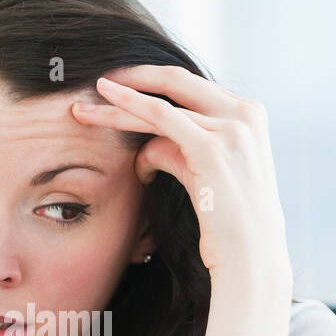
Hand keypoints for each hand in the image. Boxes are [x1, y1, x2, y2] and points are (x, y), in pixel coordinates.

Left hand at [71, 65, 291, 286]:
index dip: (154, 82)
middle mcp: (245, 114)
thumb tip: (147, 148)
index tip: (121, 85)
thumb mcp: (208, 176)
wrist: (252, 258)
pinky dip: (129, 110)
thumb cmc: (229, 226)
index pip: (193, 87)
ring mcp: (231, 128)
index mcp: (250, 116)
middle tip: (98, 82)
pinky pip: (160, 117)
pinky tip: (104, 110)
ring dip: (118, 103)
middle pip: (177, 81)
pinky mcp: (212, 148)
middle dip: (134, 77)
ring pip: (161, 102)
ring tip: (83, 107)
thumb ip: (183, 151)